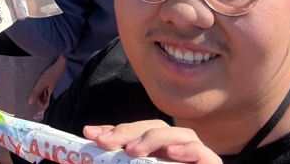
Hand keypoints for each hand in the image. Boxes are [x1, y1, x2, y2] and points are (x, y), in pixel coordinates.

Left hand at [29, 56, 65, 109]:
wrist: (65, 64)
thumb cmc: (53, 74)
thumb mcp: (42, 82)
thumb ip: (36, 93)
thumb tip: (30, 103)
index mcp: (54, 98)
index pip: (46, 107)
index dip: (39, 102)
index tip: (36, 95)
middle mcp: (59, 98)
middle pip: (49, 103)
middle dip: (43, 98)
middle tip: (40, 90)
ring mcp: (62, 93)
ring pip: (52, 98)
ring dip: (46, 94)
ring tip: (44, 86)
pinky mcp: (63, 88)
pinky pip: (56, 93)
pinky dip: (51, 91)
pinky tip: (49, 85)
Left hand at [84, 120, 221, 163]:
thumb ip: (116, 163)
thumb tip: (84, 147)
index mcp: (158, 155)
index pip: (138, 133)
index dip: (115, 130)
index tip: (91, 135)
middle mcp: (178, 155)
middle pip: (157, 129)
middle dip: (129, 130)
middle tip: (106, 142)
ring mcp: (195, 161)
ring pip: (182, 134)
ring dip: (154, 137)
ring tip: (132, 150)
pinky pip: (205, 154)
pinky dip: (189, 150)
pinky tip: (173, 154)